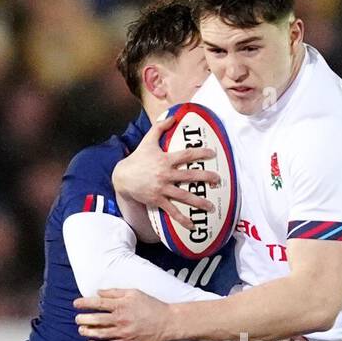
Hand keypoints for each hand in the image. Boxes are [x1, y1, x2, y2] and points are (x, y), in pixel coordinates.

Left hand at [74, 289, 171, 340]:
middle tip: (77, 319)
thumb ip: (115, 292)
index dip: (84, 303)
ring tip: (81, 330)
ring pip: (100, 333)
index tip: (75, 304)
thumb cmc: (151, 305)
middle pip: (95, 319)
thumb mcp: (134, 293)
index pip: (98, 303)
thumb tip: (98, 292)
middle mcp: (120, 319)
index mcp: (121, 305)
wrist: (168, 322)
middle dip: (83, 319)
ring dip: (87, 331)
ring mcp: (123, 332)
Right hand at [113, 112, 218, 229]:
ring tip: (211, 207)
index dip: (200, 153)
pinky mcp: (158, 201)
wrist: (123, 177)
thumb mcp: (147, 141)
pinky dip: (182, 219)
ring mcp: (162, 189)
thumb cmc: (138, 159)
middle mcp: (165, 174)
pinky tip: (193, 225)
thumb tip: (173, 116)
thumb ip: (160, 127)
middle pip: (190, 176)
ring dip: (199, 202)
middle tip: (219, 180)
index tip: (212, 153)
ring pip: (184, 196)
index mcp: (165, 159)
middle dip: (206, 178)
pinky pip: (172, 211)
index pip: (186, 155)